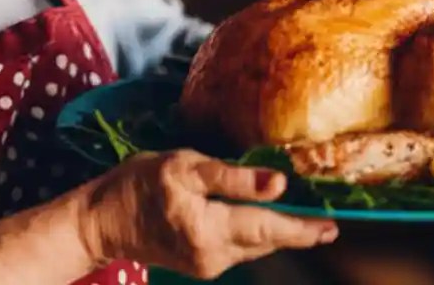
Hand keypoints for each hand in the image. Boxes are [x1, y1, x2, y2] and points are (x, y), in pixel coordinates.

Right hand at [77, 149, 337, 279]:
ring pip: (253, 245)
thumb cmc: (139, 184)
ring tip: (295, 215)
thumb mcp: (185, 167)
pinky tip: (255, 217)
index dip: (304, 228)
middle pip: (266, 240)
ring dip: (273, 230)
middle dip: (294, 229)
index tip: (332, 227)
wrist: (101, 221)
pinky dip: (250, 232)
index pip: (270, 229)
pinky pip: (237, 248)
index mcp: (211, 229)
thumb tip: (278, 183)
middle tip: (324, 220)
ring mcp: (207, 265)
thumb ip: (232, 177)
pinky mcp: (200, 265)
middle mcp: (214, 255)